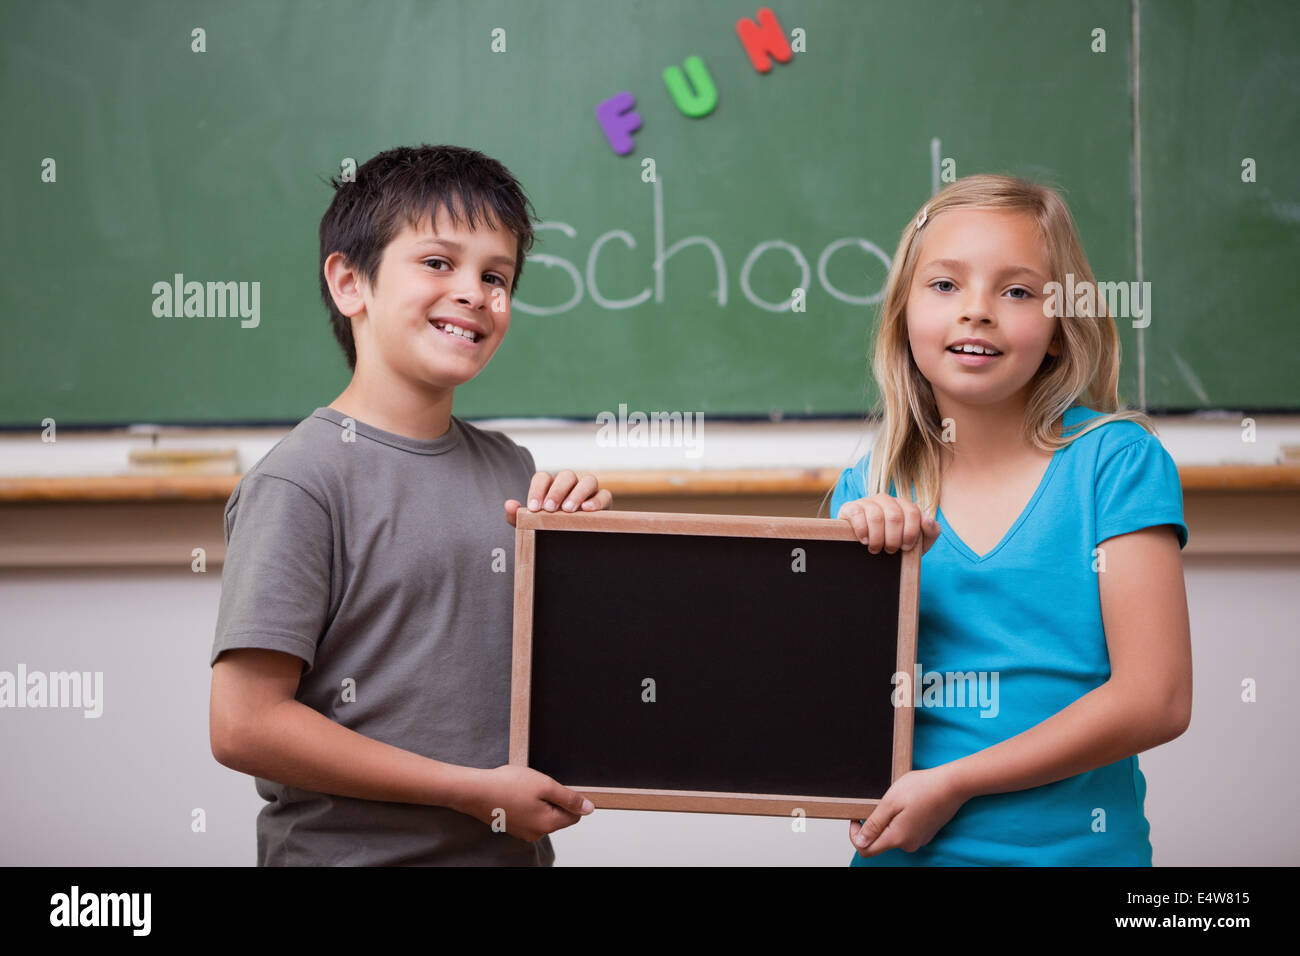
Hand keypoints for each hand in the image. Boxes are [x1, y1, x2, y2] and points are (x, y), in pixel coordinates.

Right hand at [458, 765, 594, 842]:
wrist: (475, 790)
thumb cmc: (507, 785)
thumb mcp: (545, 785)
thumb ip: (569, 798)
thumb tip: (589, 808)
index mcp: (548, 824)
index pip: (574, 815)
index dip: (569, 798)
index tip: (555, 786)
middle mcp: (537, 833)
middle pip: (558, 815)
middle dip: (552, 797)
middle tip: (536, 784)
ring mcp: (524, 832)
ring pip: (543, 813)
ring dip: (539, 799)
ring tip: (523, 787)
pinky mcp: (514, 826)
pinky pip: (529, 814)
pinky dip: (526, 802)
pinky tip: (515, 792)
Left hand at [505, 470, 612, 524]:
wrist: (572, 544)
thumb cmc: (550, 528)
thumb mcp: (531, 524)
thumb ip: (517, 516)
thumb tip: (509, 505)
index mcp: (551, 486)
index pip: (543, 478)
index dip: (538, 489)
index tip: (534, 507)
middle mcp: (571, 485)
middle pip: (566, 475)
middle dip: (557, 491)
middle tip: (550, 509)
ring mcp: (589, 492)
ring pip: (588, 480)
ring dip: (578, 493)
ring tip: (568, 510)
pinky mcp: (604, 502)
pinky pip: (604, 495)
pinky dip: (596, 501)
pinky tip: (587, 511)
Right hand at [836, 493, 940, 554]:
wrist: (868, 549)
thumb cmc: (896, 544)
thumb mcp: (919, 542)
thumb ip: (932, 531)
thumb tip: (926, 519)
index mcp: (904, 505)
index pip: (912, 513)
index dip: (910, 533)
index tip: (905, 547)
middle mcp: (886, 499)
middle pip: (894, 516)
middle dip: (893, 539)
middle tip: (889, 551)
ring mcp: (867, 501)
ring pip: (876, 517)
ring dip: (877, 538)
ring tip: (876, 549)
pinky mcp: (851, 507)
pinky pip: (858, 515)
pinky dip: (862, 530)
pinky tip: (864, 541)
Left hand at [849, 766, 966, 856]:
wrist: (951, 785)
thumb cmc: (923, 789)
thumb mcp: (890, 802)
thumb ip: (873, 825)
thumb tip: (860, 842)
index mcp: (897, 838)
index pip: (866, 849)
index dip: (855, 834)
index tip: (857, 817)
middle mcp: (908, 844)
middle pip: (879, 841)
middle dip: (875, 824)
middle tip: (882, 802)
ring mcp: (918, 840)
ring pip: (893, 834)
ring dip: (889, 820)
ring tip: (899, 800)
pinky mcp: (925, 833)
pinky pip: (905, 830)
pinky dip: (901, 819)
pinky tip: (909, 803)